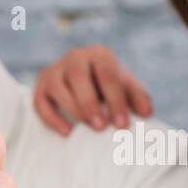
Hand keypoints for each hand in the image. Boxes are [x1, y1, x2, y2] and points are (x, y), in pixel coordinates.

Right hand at [32, 45, 152, 134]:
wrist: (80, 80)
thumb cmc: (106, 86)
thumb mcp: (124, 87)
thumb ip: (137, 98)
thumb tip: (147, 113)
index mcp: (99, 55)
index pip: (107, 75)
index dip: (115, 100)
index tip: (122, 124)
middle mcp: (75, 58)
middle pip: (78, 76)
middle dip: (90, 103)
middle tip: (101, 127)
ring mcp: (54, 71)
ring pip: (58, 88)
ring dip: (73, 109)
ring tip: (87, 128)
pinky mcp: (40, 87)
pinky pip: (41, 103)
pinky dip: (52, 119)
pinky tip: (67, 132)